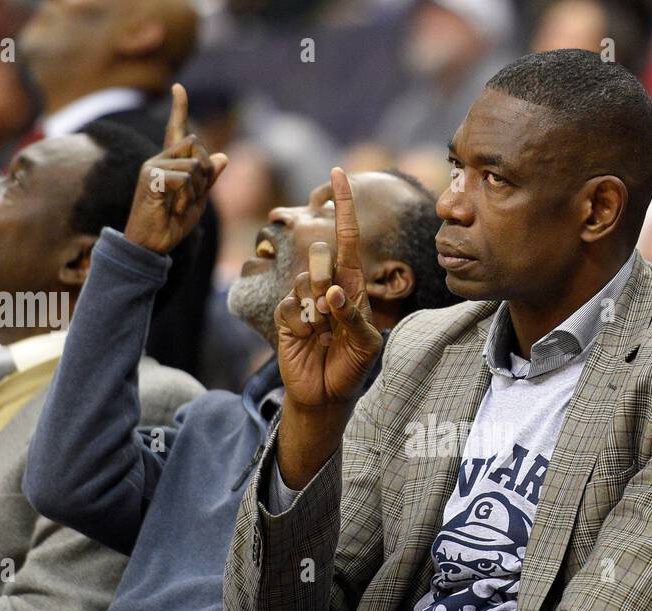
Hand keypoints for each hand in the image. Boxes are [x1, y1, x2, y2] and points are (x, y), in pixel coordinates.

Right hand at [123, 83, 227, 254]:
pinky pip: (185, 177)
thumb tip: (223, 157)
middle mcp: (158, 159)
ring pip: (194, 164)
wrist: (151, 245)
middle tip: (190, 198)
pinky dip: (187, 196)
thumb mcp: (197, 201)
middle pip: (196, 144)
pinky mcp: (150, 176)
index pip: (176, 130)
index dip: (179, 108)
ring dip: (196, 190)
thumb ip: (209, 179)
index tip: (178, 87)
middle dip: (204, 173)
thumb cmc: (171, 224)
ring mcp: (152, 165)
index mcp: (170, 163)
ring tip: (179, 206)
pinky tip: (173, 208)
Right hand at [274, 167, 381, 409]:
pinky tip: (305, 339)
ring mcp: (303, 299)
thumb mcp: (367, 344)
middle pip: (320, 256)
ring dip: (317, 311)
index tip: (338, 173)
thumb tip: (331, 293)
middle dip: (327, 283)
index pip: (347, 239)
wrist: (326, 395)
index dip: (343, 207)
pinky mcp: (285, 315)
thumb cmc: (351, 366)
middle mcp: (326, 286)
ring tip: (322, 334)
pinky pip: (290, 306)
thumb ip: (354, 317)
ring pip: (304, 282)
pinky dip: (301, 325)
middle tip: (332, 317)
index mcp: (351, 285)